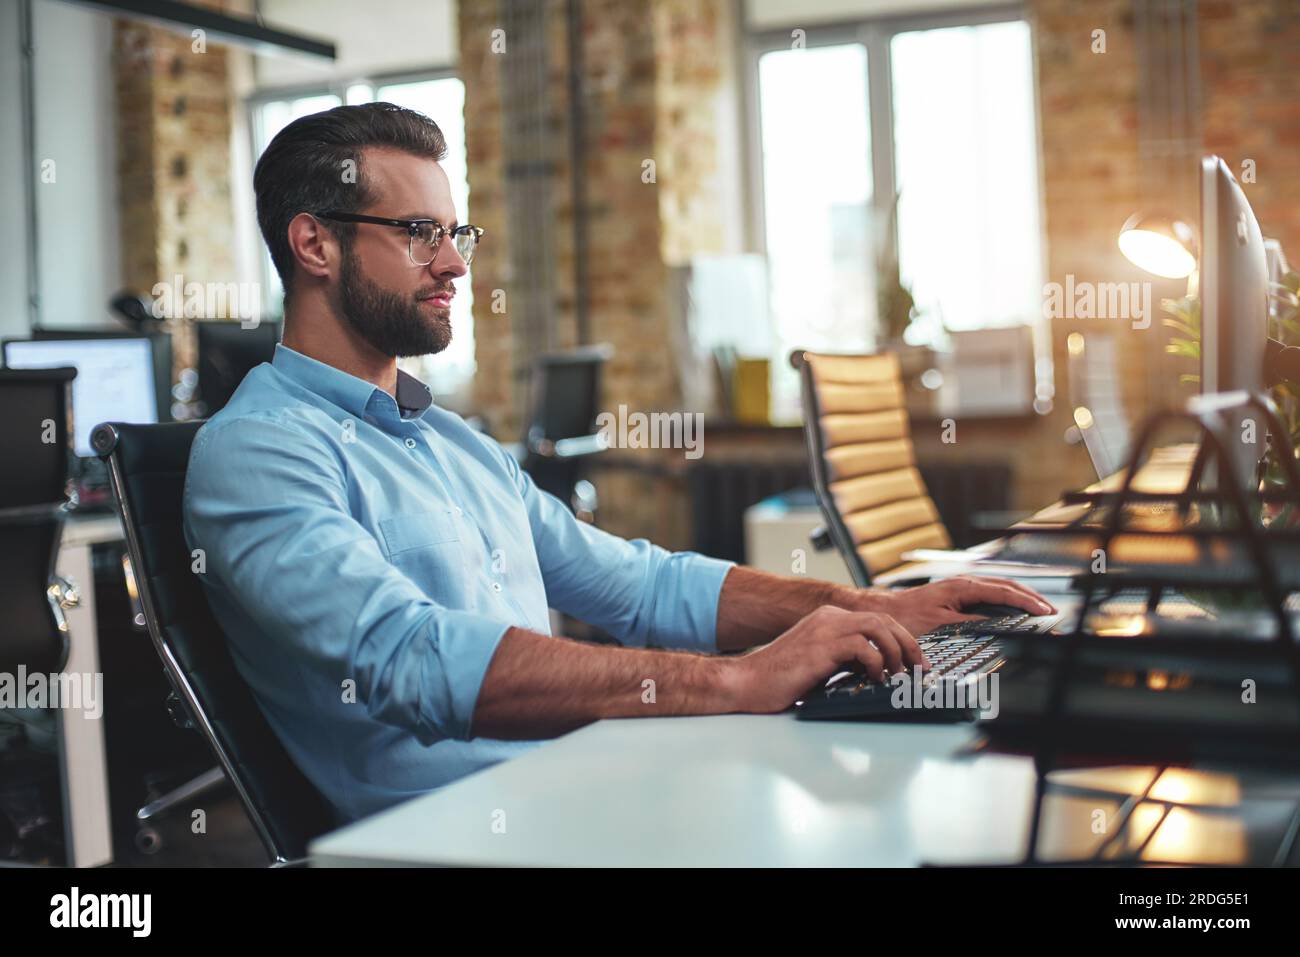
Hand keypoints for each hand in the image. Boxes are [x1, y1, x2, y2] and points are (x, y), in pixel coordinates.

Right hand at [725, 605, 928, 712]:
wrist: (747, 682)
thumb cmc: (780, 679)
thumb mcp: (821, 664)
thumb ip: (846, 659)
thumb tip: (879, 671)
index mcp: (829, 619)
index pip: (878, 620)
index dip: (902, 640)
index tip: (916, 663)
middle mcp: (829, 618)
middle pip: (884, 620)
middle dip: (909, 644)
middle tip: (920, 669)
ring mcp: (824, 629)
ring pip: (878, 627)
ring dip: (896, 651)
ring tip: (900, 674)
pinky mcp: (820, 646)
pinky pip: (862, 647)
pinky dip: (877, 663)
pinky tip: (877, 680)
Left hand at [878, 575, 1055, 637]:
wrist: (886, 610)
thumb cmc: (907, 616)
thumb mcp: (940, 623)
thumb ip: (969, 623)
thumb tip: (997, 625)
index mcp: (963, 587)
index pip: (1004, 592)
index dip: (1027, 602)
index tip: (1045, 612)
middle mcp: (965, 582)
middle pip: (1007, 585)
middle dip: (1031, 596)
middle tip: (1051, 611)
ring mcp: (962, 586)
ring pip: (999, 587)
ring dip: (1021, 596)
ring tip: (1040, 608)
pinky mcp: (958, 593)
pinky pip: (990, 593)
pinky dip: (1007, 599)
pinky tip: (1014, 608)